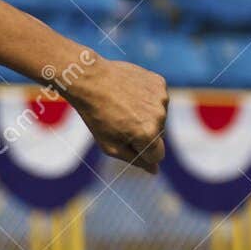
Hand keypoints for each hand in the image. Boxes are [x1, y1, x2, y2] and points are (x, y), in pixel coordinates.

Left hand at [63, 58, 167, 172]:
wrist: (89, 79)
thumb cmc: (95, 115)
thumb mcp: (109, 145)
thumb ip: (134, 159)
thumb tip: (154, 170)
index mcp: (147, 135)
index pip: (157, 156)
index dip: (142, 153)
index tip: (128, 144)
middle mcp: (159, 117)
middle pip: (157, 136)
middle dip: (142, 133)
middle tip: (119, 121)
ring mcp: (161, 98)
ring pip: (158, 116)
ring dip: (144, 115)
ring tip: (122, 106)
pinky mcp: (159, 83)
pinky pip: (156, 98)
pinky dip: (146, 98)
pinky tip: (128, 94)